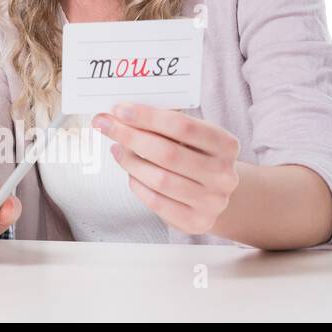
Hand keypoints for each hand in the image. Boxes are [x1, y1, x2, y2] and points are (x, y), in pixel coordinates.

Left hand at [95, 102, 240, 235]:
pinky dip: (137, 184)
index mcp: (226, 144)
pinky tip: (130, 172)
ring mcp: (212, 201)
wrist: (214, 193)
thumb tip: (122, 112)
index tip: (119, 110)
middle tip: (105, 125)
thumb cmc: (195, 156)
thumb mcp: (191, 136)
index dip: (147, 117)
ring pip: (159, 179)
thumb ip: (164, 123)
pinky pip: (156, 202)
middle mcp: (224, 174)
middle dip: (130, 136)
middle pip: (167, 153)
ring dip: (129, 161)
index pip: (182, 126)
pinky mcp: (196, 221)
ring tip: (117, 149)